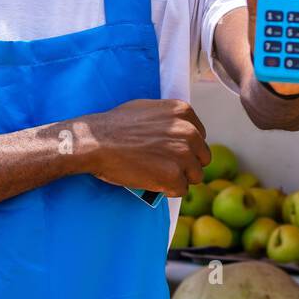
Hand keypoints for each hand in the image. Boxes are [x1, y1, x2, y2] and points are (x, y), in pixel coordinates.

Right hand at [75, 98, 209, 196]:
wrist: (96, 142)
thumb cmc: (116, 125)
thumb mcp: (148, 108)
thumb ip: (170, 118)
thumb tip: (180, 129)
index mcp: (184, 112)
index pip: (200, 137)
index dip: (186, 148)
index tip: (170, 152)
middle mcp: (189, 131)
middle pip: (202, 157)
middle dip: (186, 164)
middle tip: (165, 167)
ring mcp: (182, 154)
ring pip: (195, 176)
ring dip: (179, 178)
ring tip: (158, 176)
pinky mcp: (173, 176)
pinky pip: (181, 190)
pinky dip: (168, 190)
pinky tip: (153, 183)